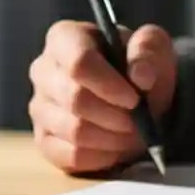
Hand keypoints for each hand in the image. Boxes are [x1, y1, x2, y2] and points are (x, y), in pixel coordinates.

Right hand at [28, 20, 177, 173]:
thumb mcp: (154, 47)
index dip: (109, 85)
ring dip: (112, 137)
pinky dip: (102, 156)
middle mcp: (43, 70)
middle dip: (115, 115)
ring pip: (74, 131)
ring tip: (133, 133)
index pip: (78, 62)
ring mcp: (39, 107)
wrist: (138, 97)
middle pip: (75, 100)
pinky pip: (71, 156)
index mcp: (64, 38)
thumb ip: (149, 51)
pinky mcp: (44, 140)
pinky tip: (117, 146)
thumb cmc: (140, 66)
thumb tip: (140, 74)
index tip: (135, 99)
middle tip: (139, 121)